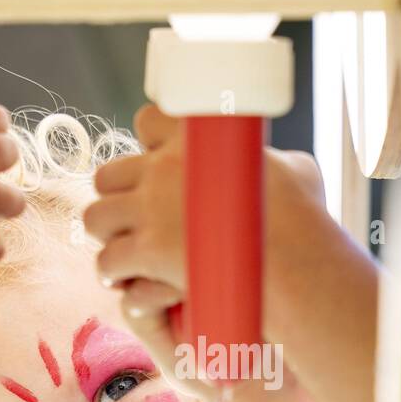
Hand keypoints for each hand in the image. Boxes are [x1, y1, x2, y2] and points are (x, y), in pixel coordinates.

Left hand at [84, 104, 325, 294]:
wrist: (297, 259)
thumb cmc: (305, 219)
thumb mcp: (296, 171)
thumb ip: (275, 160)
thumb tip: (279, 163)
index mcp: (196, 138)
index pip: (147, 120)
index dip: (148, 145)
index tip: (159, 165)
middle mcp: (164, 167)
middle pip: (109, 174)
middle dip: (118, 198)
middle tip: (134, 220)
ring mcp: (151, 208)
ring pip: (96, 216)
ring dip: (108, 235)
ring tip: (123, 252)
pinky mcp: (147, 250)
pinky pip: (107, 260)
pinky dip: (114, 273)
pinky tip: (125, 281)